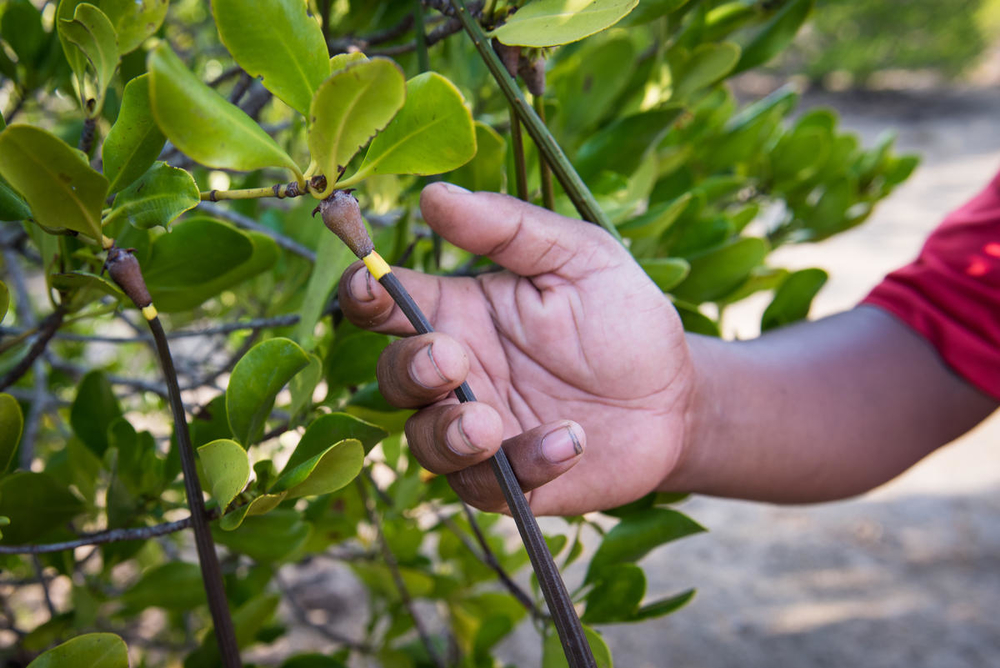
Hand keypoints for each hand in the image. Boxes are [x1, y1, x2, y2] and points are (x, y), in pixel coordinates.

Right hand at [339, 183, 695, 514]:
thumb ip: (509, 229)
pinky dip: (524, 467)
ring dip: (449, 435)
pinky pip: (490, 486)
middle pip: (393, 377)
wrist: (676, 395)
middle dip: (410, 369)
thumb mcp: (579, 257)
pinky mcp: (511, 481)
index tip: (369, 285)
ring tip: (491, 425)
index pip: (386, 302)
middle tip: (452, 359)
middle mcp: (457, 375)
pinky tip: (569, 439)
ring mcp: (479, 431)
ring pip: (425, 444)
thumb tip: (434, 195)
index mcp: (459, 311)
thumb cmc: (622, 317)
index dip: (363, 292)